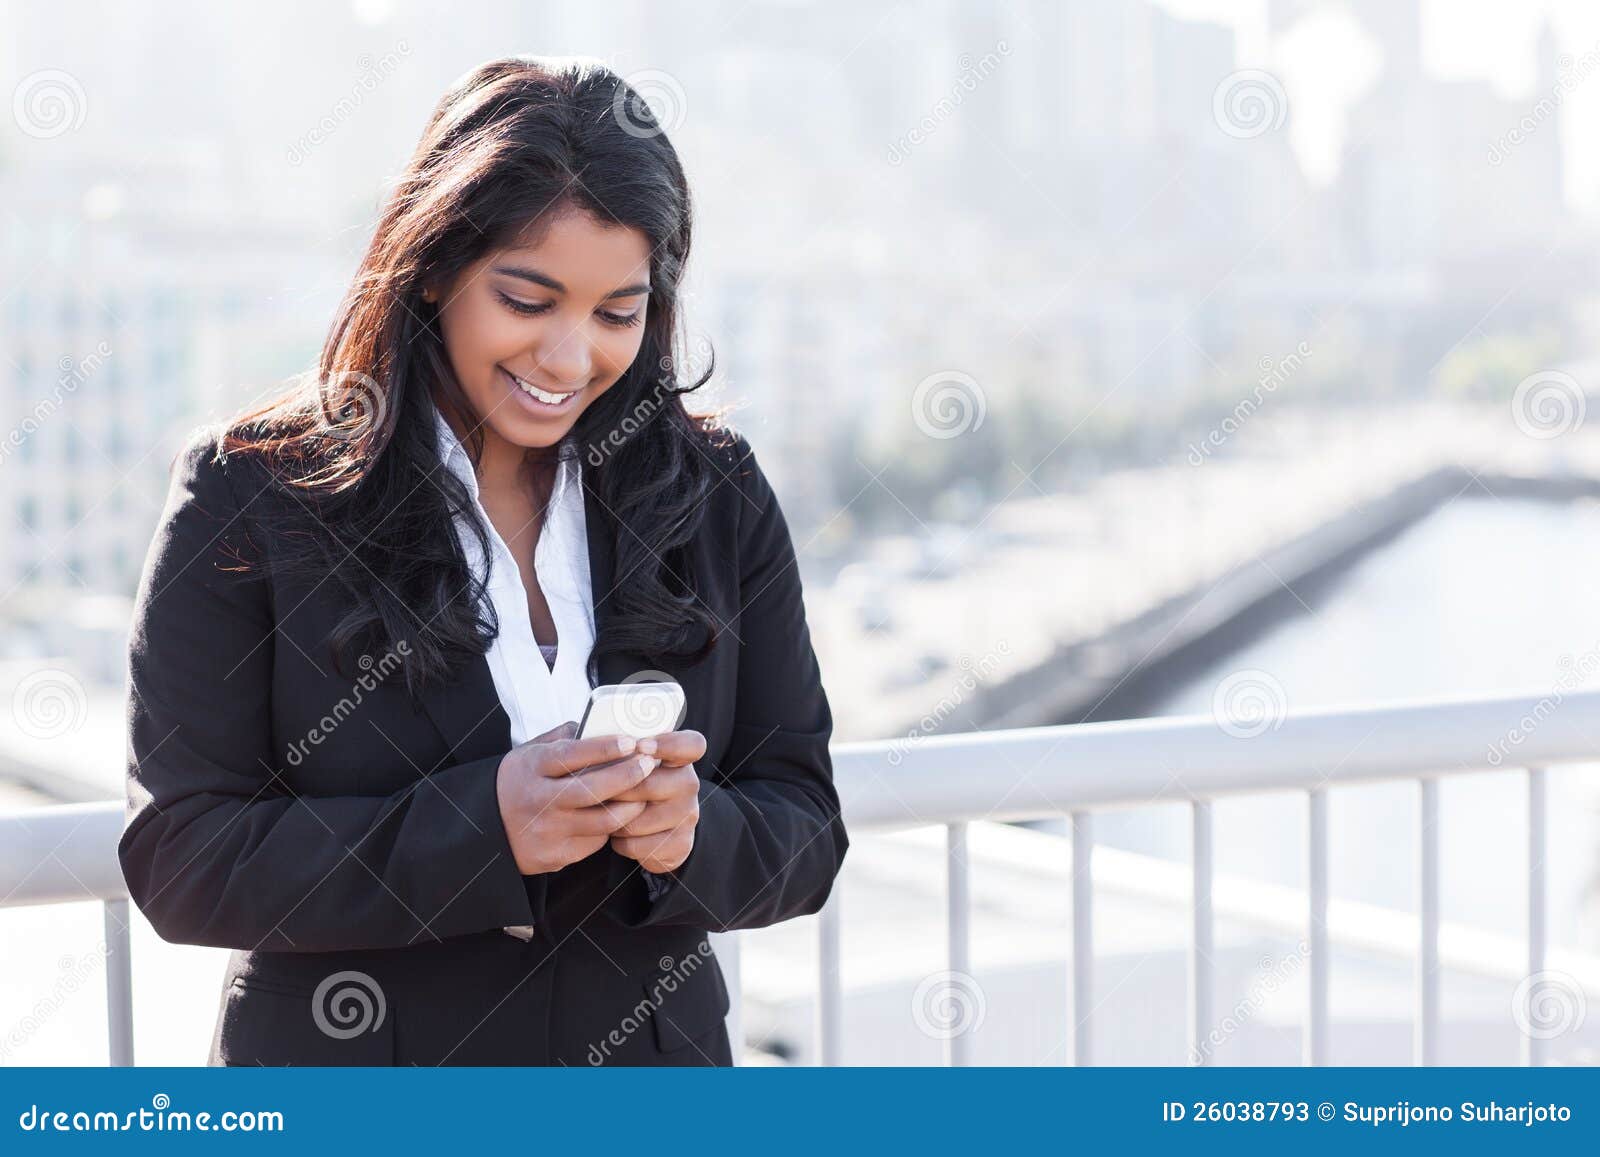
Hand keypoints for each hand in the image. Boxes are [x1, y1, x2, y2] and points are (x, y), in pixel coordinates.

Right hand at [494, 721, 658, 874]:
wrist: (486, 829)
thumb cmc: (519, 782)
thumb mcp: (530, 753)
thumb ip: (563, 739)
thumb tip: (602, 725)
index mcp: (531, 768)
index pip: (571, 755)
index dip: (604, 748)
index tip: (631, 741)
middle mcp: (538, 800)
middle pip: (593, 790)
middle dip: (628, 776)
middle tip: (650, 763)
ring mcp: (547, 830)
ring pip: (603, 821)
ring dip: (631, 806)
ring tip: (645, 792)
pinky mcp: (554, 856)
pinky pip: (595, 842)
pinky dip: (610, 827)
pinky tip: (619, 815)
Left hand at [607, 729, 706, 873]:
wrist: (659, 830)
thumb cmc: (637, 786)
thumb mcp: (635, 764)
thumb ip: (621, 749)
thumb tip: (583, 734)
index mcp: (680, 758)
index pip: (692, 744)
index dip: (669, 744)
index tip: (641, 746)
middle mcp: (689, 784)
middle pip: (650, 785)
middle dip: (617, 790)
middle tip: (597, 789)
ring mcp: (687, 816)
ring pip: (638, 820)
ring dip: (614, 819)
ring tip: (605, 813)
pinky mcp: (680, 844)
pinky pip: (637, 845)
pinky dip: (620, 843)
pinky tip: (618, 835)